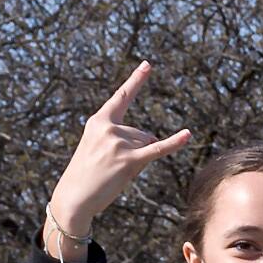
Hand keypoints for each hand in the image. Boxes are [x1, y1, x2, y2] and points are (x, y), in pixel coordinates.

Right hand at [45, 62, 194, 255]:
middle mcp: (108, 128)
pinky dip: (174, 143)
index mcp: (98, 121)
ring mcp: (118, 143)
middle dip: (135, 152)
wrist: (74, 197)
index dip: (136, 80)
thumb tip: (152, 140)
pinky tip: (188, 135)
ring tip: (115, 172)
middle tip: (111, 167)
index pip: (122, 97)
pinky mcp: (128, 160)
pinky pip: (157, 149)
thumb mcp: (99, 148)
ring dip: (138, 161)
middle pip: (142, 134)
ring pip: (147, 146)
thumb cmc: (86, 174)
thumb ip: (124, 138)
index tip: (148, 64)